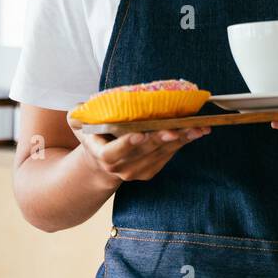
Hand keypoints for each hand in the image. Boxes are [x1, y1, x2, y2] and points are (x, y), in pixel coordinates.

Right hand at [67, 113, 210, 184]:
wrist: (101, 164)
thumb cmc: (92, 135)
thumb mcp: (79, 124)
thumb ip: (79, 115)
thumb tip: (83, 106)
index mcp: (103, 156)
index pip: (113, 153)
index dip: (126, 144)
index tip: (139, 134)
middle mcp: (121, 168)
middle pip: (144, 151)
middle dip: (163, 138)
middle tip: (178, 127)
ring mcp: (137, 172)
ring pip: (161, 154)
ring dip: (182, 140)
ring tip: (198, 127)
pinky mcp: (151, 171)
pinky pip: (169, 155)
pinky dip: (184, 142)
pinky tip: (197, 131)